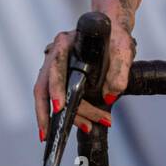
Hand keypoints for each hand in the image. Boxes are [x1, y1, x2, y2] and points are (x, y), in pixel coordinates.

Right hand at [34, 0, 138, 141]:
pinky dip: (70, 113)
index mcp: (65, 43)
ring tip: (88, 127)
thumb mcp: (123, 49)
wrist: (112, 30)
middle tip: (51, 135)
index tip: (60, 107)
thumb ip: (119, 71)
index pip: (55, 68)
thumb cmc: (115, 36)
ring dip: (65, 116)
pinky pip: (59, 99)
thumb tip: (111, 95)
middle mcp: (55, 55)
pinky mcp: (62, 78)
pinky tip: (84, 123)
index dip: (56, 88)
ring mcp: (55, 67)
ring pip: (50, 97)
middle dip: (45, 114)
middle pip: (43, 88)